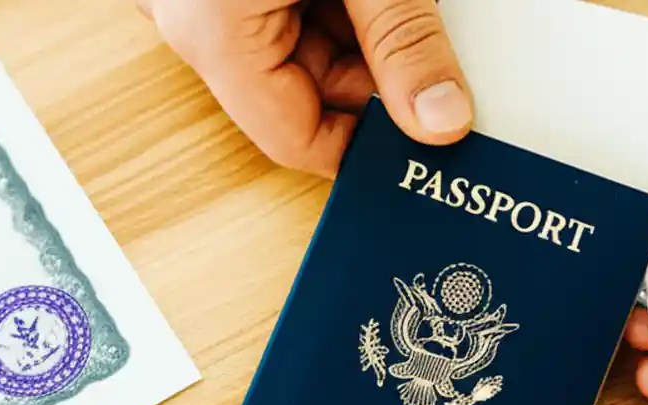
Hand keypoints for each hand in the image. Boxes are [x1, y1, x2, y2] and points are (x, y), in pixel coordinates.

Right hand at [136, 0, 473, 176]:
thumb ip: (402, 40)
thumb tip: (442, 118)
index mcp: (214, 36)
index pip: (298, 139)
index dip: (369, 148)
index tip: (431, 142)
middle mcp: (201, 23)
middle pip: (306, 93)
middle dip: (378, 77)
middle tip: (445, 65)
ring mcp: (211, 0)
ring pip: (304, 48)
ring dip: (365, 32)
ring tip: (409, 4)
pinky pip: (288, 12)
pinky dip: (344, 5)